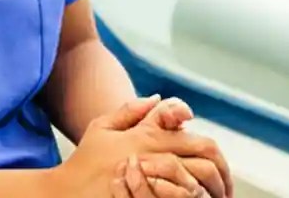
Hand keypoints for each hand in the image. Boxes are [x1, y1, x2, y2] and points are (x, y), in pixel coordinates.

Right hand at [56, 96, 225, 197]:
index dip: (215, 154)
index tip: (219, 167)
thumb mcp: (102, 128)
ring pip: (198, 183)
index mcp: (150, 137)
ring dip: (212, 192)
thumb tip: (158, 99)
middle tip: (225, 191)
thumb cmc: (84, 162)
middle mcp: (155, 156)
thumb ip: (131, 111)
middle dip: (222, 175)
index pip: (199, 141)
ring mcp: (152, 181)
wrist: (63, 193)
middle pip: (207, 161)